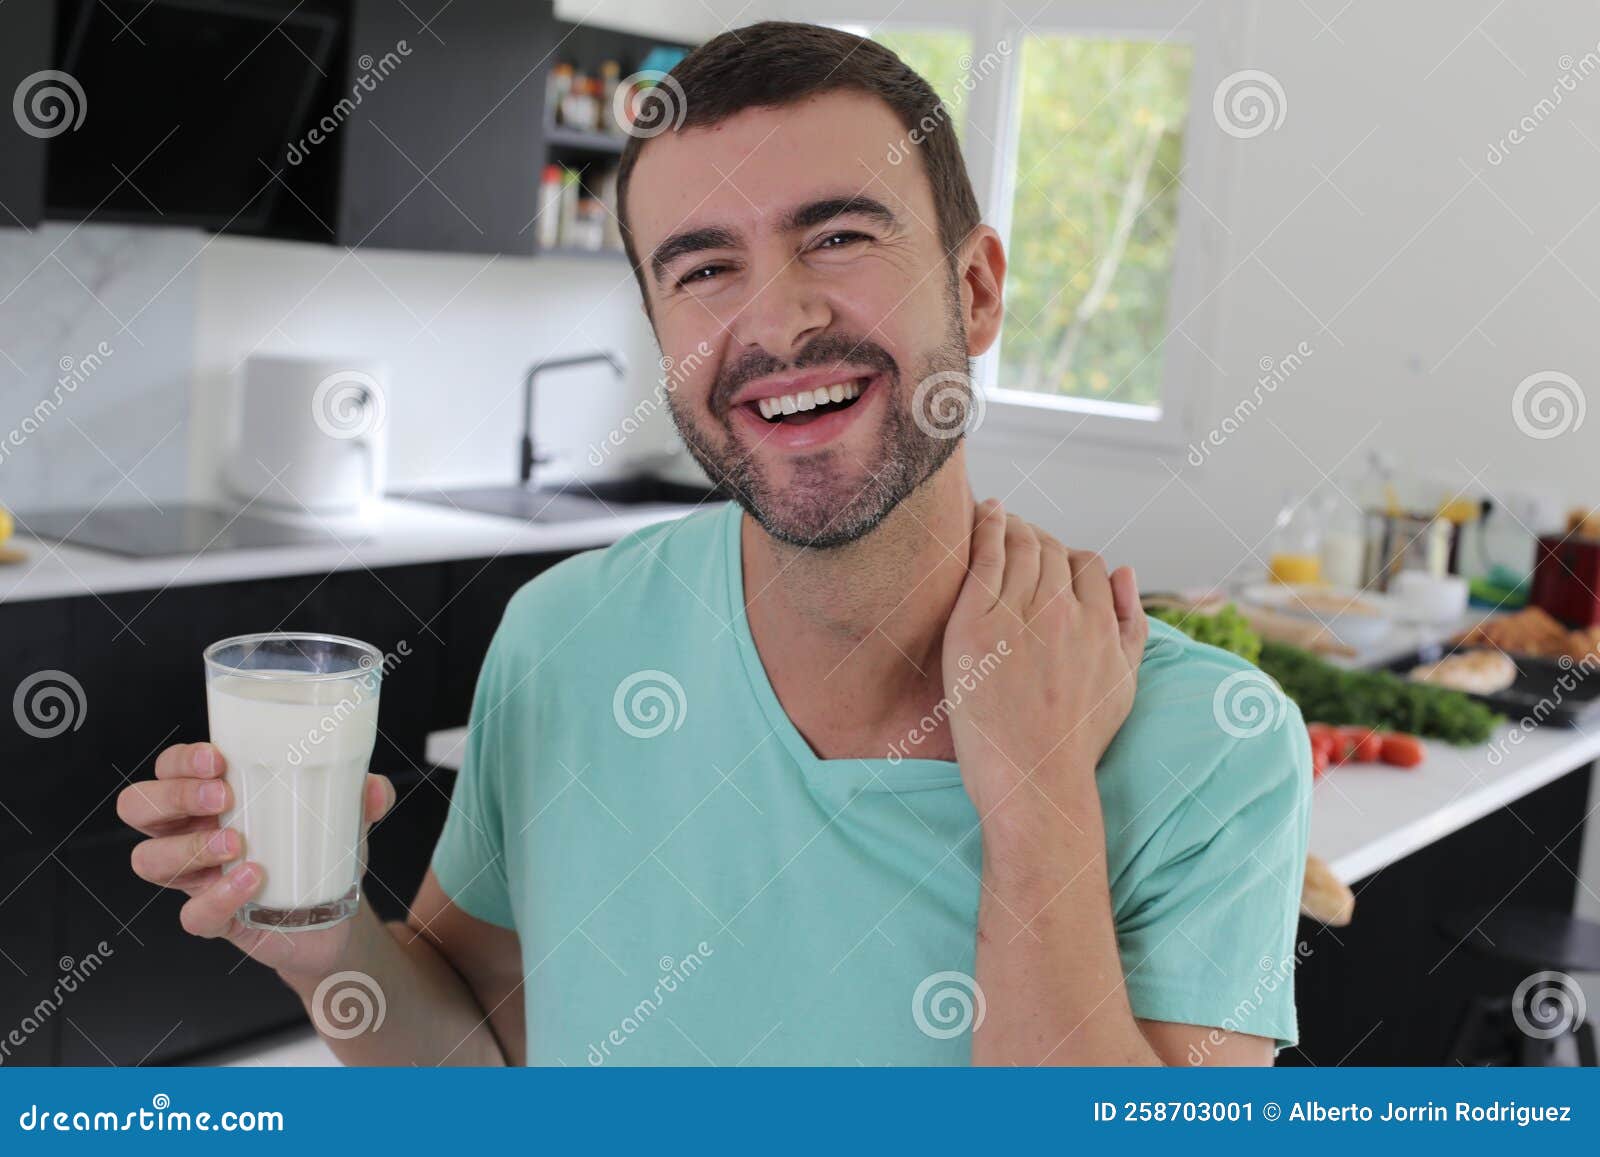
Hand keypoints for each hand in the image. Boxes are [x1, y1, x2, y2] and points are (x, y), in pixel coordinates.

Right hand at [116, 742, 394, 978]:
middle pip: (137, 806)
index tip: (219, 758)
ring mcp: (197, 878)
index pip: (169, 767)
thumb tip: (373, 788)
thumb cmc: (321, 849)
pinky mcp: (215, 918)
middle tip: (222, 797)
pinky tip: (252, 880)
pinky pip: (193, 914)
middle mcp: (191, 833)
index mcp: (211, 796)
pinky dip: (218, 897)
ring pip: (149, 860)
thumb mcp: (345, 814)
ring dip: (186, 848)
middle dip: (171, 796)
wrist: (334, 916)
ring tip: (237, 844)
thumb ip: (364, 795)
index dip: (181, 761)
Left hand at [942, 500, 1146, 855]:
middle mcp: (1064, 613)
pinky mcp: (976, 625)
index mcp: (1100, 625)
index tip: (1048, 559)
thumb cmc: (1075, 739)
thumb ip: (1130, 624)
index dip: (1068, 557)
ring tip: (998, 521)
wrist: (1033, 781)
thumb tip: (1126, 570)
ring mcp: (1019, 616)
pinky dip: (986, 526)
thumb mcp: (1124, 682)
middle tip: (1017, 535)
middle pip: (1051, 551)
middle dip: (1037, 538)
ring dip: (1011, 527)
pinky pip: (984, 557)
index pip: (1087, 563)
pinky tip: (984, 512)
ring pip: (1020, 547)